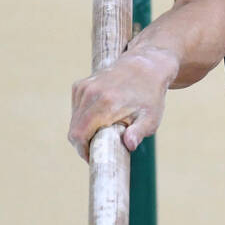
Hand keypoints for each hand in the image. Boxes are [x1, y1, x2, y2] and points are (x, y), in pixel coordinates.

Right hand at [68, 46, 178, 162]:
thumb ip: (139, 132)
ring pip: (74, 120)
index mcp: (106, 104)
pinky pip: (76, 109)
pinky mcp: (80, 85)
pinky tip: (99, 117)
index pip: (79, 135)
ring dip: (83, 130)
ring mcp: (84, 88)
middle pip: (75, 130)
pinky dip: (82, 117)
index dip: (82, 151)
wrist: (145, 66)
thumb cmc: (150, 96)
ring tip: (102, 132)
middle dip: (83, 143)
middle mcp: (91, 94)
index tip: (92, 157)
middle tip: (100, 148)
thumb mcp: (151, 117)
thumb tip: (129, 144)